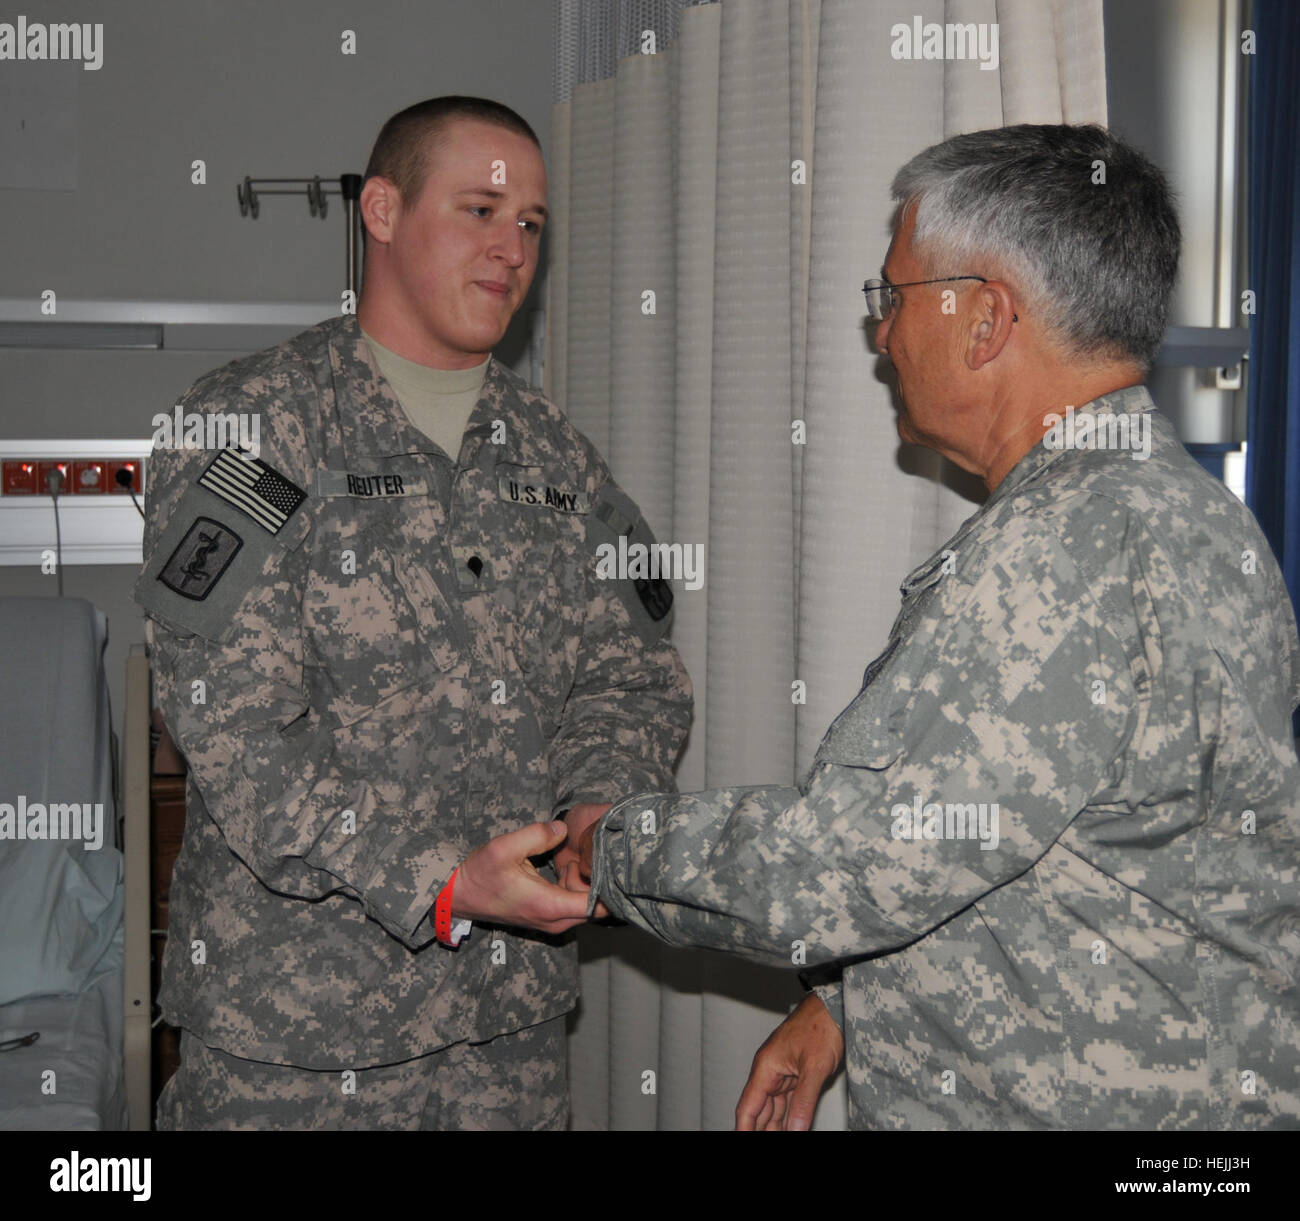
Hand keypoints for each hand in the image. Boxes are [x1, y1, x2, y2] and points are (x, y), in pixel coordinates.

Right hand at [451, 821, 591, 934]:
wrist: (461, 895)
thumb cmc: (481, 874)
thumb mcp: (504, 847)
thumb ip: (537, 835)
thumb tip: (563, 829)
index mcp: (548, 906)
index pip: (596, 906)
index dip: (607, 884)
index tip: (605, 862)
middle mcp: (554, 920)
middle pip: (596, 905)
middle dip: (597, 880)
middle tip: (586, 854)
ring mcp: (551, 922)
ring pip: (585, 904)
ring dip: (585, 882)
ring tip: (571, 858)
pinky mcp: (547, 918)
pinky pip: (574, 904)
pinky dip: (575, 887)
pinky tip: (562, 867)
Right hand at [735, 993, 843, 1130]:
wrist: (836, 1007)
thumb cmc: (821, 1025)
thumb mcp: (814, 1067)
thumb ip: (803, 1101)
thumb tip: (795, 1129)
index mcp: (766, 1066)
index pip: (748, 1106)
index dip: (744, 1129)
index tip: (743, 1142)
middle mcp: (771, 1070)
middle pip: (760, 1110)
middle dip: (761, 1130)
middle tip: (766, 1144)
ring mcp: (784, 1072)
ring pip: (775, 1108)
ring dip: (776, 1127)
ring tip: (778, 1139)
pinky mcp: (798, 1073)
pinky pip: (790, 1101)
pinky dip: (790, 1117)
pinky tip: (791, 1129)